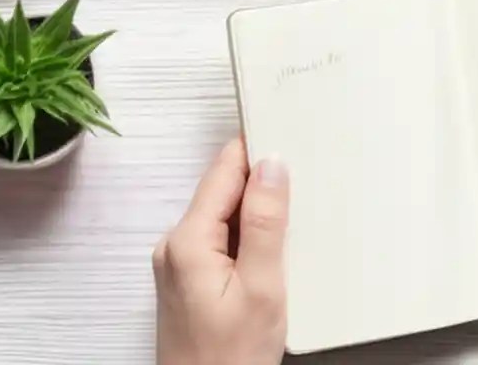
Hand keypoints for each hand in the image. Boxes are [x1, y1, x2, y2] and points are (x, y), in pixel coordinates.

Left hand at [153, 138, 288, 364]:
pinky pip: (220, 241)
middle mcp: (175, 246)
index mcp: (188, 240)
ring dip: (257, 215)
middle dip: (262, 184)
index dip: (257, 150)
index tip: (289, 135)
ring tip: (293, 226)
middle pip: (222, 191)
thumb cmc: (230, 359)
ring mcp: (179, 264)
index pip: (224, 171)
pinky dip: (247, 240)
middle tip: (303, 186)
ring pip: (224, 217)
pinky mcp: (188, 281)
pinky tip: (272, 256)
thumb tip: (271, 166)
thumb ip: (265, 223)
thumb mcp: (262, 287)